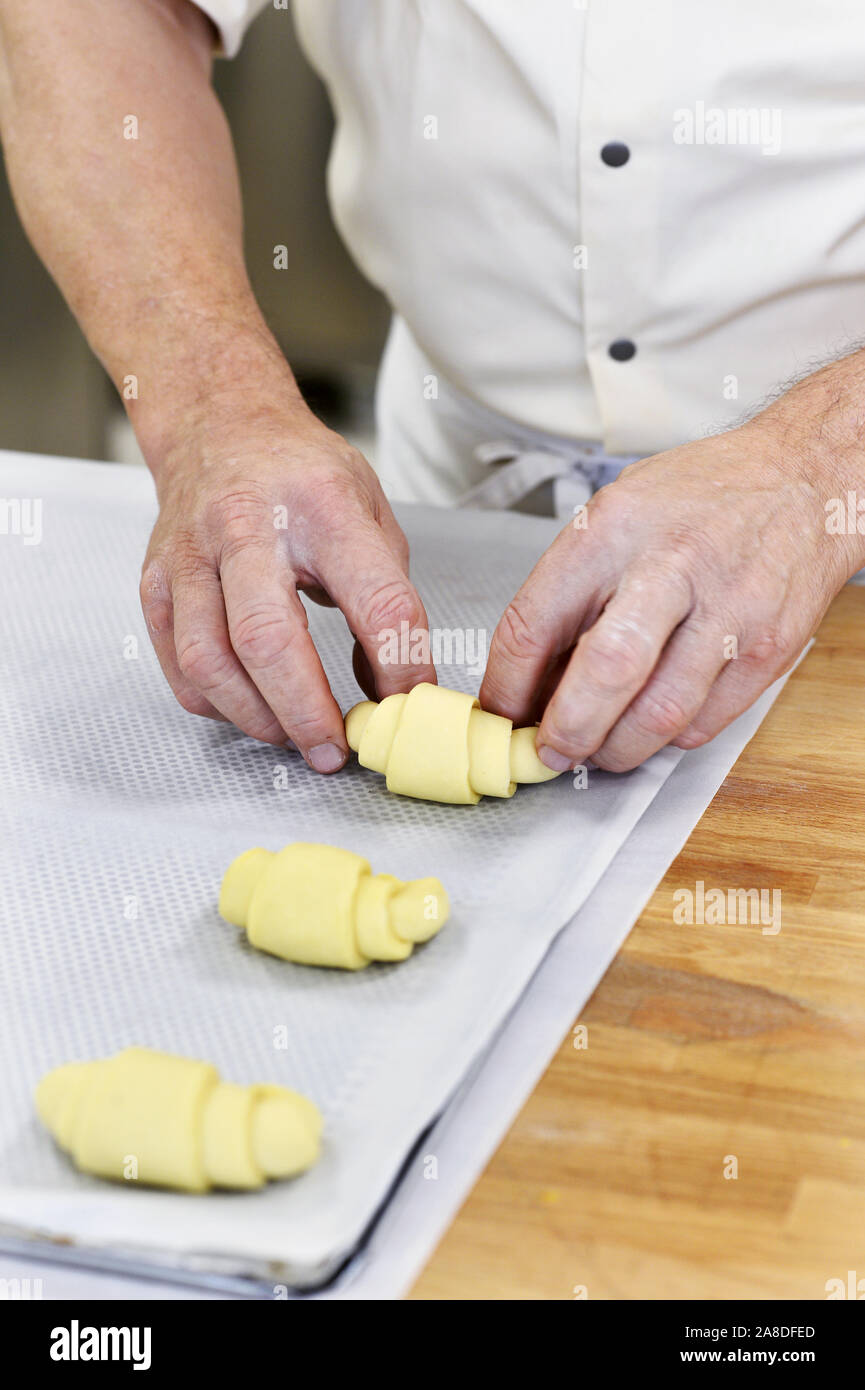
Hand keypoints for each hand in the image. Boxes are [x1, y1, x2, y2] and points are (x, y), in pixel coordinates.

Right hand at [139, 397, 434, 771]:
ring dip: (257, 717)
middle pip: (267, 639)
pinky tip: (251, 706)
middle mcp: (245, 527)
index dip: (400, 666)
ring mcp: (190, 555)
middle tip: (336, 751)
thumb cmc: (302, 475)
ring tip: (294, 737)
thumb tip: (389, 688)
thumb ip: (387, 598)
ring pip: (209, 661)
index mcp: (321, 506)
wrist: (218, 425)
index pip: (376, 600)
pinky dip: (217, 703)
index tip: (409, 703)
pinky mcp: (155, 582)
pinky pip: (179, 666)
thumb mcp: (370, 512)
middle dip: (306, 712)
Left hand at [480, 422, 862, 771]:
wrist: (802, 479)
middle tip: (552, 751)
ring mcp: (728, 609)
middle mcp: (671, 565)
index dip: (507, 687)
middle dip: (566, 731)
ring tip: (601, 747)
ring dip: (617, 749)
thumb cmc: (701, 498)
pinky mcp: (769, 648)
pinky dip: (667, 737)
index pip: (535, 623)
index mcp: (613, 528)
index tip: (502, 713)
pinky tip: (655, 721)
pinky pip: (703, 722)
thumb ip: (571, 591)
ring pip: (658, 715)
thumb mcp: (616, 513)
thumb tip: (531, 680)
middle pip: (604, 672)